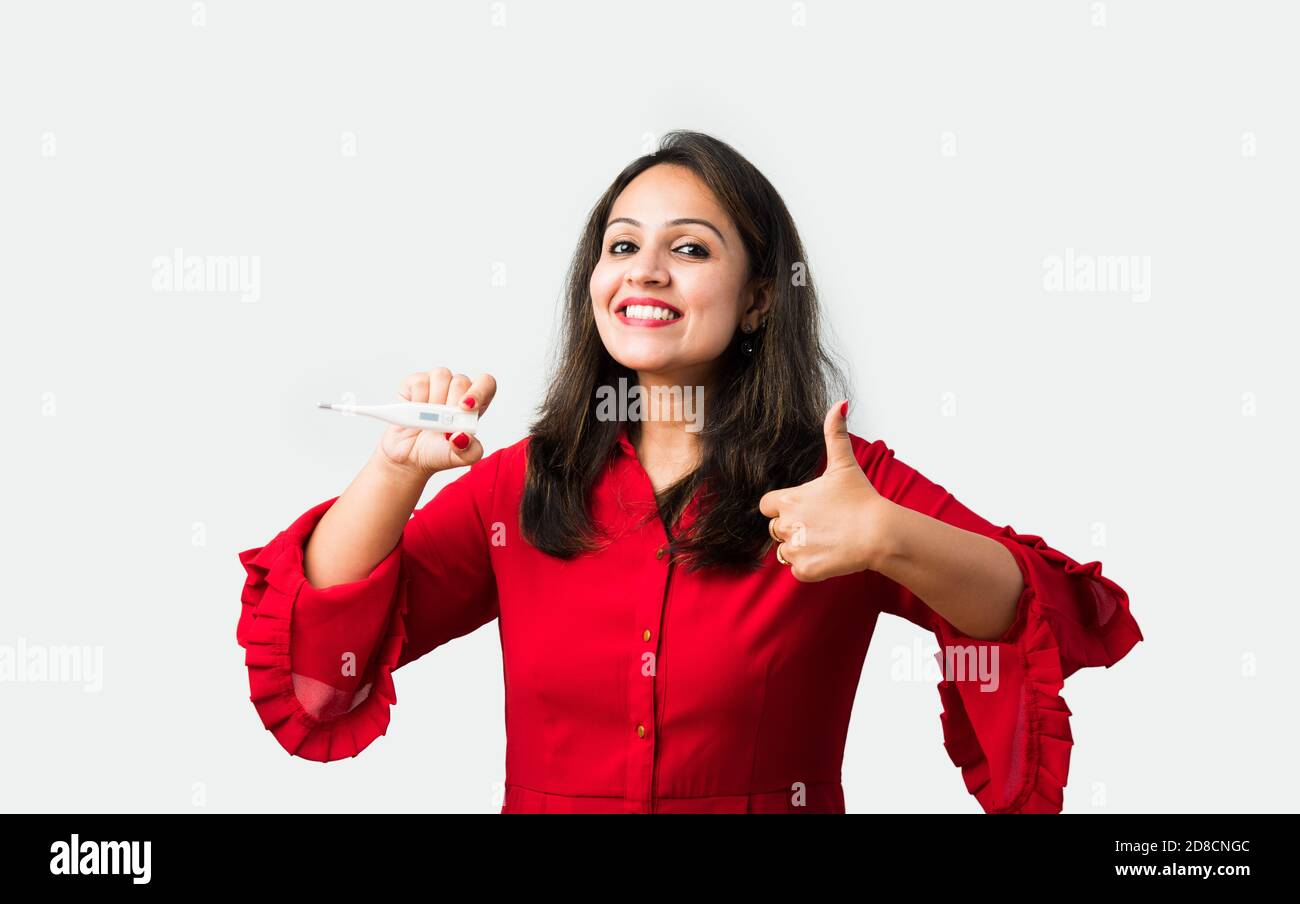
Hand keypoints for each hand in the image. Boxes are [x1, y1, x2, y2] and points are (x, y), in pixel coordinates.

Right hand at [378, 367, 496, 477]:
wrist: (409, 456)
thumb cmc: (438, 452)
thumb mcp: (460, 459)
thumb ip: (470, 451)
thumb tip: (462, 436)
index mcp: (474, 405)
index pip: (486, 384)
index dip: (479, 391)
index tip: (466, 408)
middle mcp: (457, 390)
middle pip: (461, 381)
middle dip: (450, 405)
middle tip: (442, 424)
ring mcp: (436, 384)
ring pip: (441, 376)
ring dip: (433, 401)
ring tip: (428, 419)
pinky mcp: (416, 383)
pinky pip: (419, 382)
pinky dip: (417, 399)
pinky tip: (415, 412)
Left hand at [758, 401, 894, 581]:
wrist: (881, 533)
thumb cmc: (862, 499)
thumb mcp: (844, 464)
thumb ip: (835, 433)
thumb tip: (839, 404)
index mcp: (788, 499)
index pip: (767, 505)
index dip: (782, 507)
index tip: (804, 508)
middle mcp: (786, 524)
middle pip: (775, 529)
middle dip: (793, 528)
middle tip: (822, 525)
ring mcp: (795, 548)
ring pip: (785, 551)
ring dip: (801, 548)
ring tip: (827, 539)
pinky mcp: (805, 568)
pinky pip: (798, 569)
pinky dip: (811, 566)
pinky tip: (830, 554)